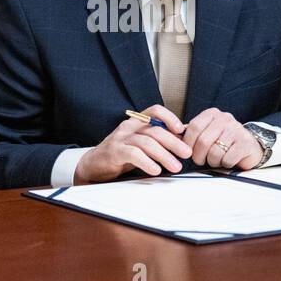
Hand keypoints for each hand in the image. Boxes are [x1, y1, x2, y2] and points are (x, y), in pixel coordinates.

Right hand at [73, 105, 191, 183]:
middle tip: (186, 153)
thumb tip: (184, 137)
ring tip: (174, 166)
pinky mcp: (114, 152)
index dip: (170, 118)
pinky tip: (156, 170)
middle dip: (173, 142)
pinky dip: (147, 162)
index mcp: (136, 121)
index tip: (182, 130)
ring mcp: (120, 138)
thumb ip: (159, 139)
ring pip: (146, 142)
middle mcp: (129, 127)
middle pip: (154, 130)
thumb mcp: (141, 143)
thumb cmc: (120, 153)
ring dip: (164, 155)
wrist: (94, 165)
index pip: (155, 110)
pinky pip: (133, 154)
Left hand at [182, 107, 262, 170]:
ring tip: (216, 159)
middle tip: (200, 160)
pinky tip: (228, 160)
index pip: (194, 127)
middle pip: (203, 141)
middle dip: (199, 156)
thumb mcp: (207, 132)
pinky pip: (227, 159)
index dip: (188, 143)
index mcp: (212, 114)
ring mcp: (236, 130)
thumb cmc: (225, 141)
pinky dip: (225, 164)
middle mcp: (225, 118)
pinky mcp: (245, 143)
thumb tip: (172, 137)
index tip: (187, 151)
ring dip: (212, 161)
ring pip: (215, 152)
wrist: (250, 146)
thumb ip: (192, 133)